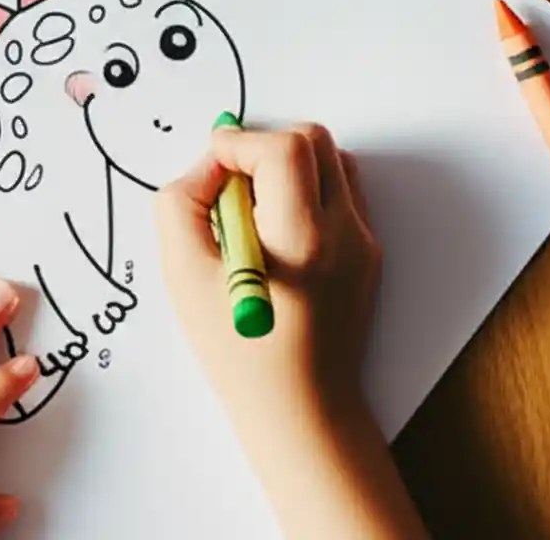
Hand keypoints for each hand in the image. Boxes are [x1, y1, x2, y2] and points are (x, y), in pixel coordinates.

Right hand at [156, 124, 424, 539]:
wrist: (300, 407)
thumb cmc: (238, 350)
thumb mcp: (184, 276)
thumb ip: (181, 205)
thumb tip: (208, 166)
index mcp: (301, 237)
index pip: (282, 148)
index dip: (238, 143)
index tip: (212, 167)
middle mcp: (344, 231)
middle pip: (315, 140)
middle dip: (265, 147)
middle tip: (232, 187)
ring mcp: (363, 242)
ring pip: (333, 162)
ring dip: (289, 167)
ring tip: (255, 212)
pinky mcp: (367, 254)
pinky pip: (341, 196)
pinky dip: (307, 194)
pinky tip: (277, 235)